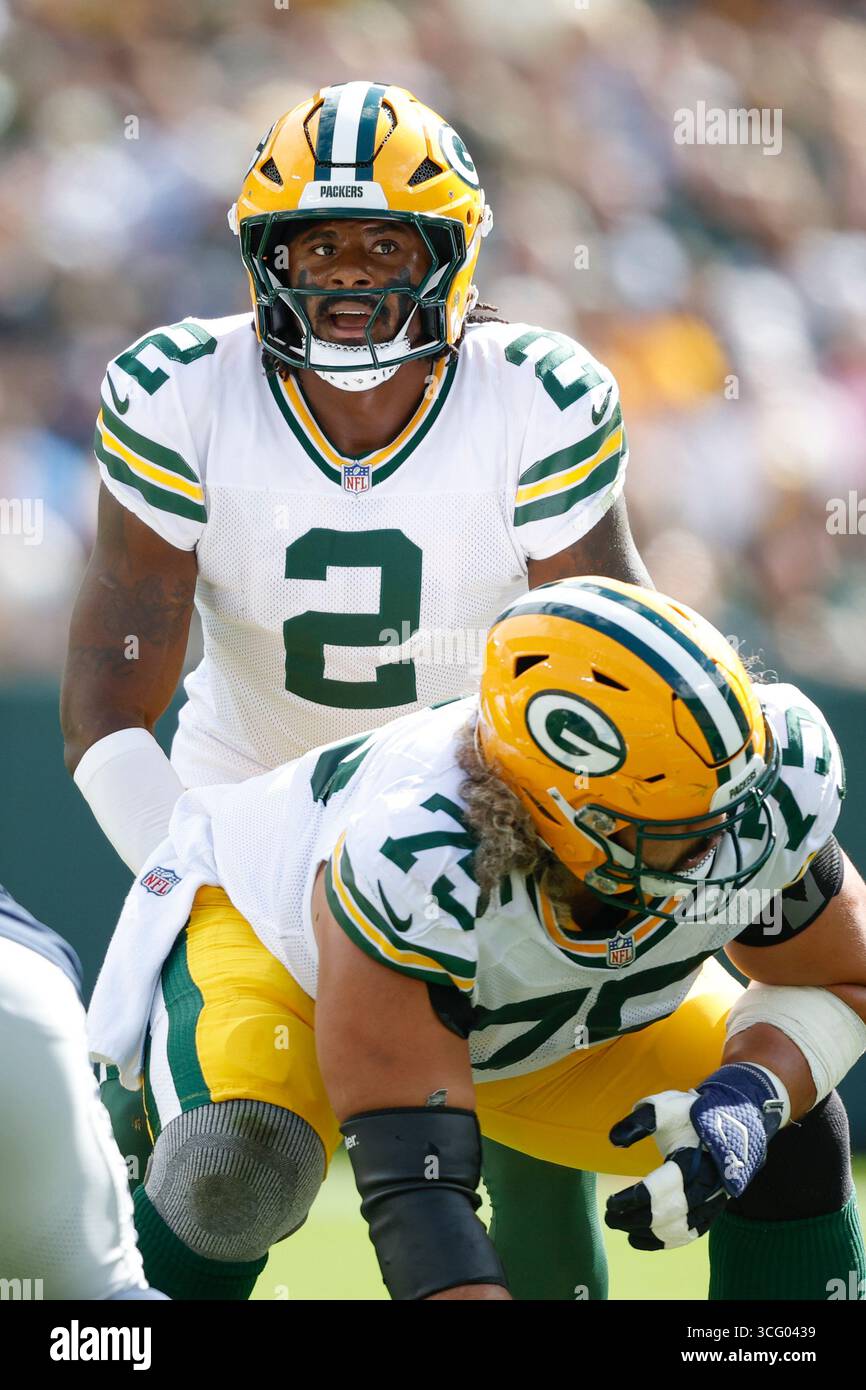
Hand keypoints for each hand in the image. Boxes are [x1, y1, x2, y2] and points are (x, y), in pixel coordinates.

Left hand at [604, 1063, 786, 1249]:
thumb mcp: (663, 1107)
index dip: (633, 1199)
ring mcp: (713, 1199)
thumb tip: (614, 1140)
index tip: (611, 1203)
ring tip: (622, 1228)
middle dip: (636, 1219)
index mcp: (692, 1160)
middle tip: (609, 1218)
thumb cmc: (691, 1114)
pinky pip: (691, 1233)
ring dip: (649, 1233)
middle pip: (669, 1213)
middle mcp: (706, 1184)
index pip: (660, 1189)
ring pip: (680, 1228)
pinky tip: (641, 1239)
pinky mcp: (714, 1208)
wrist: (731, 1119)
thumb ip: (639, 1122)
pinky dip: (666, 1241)